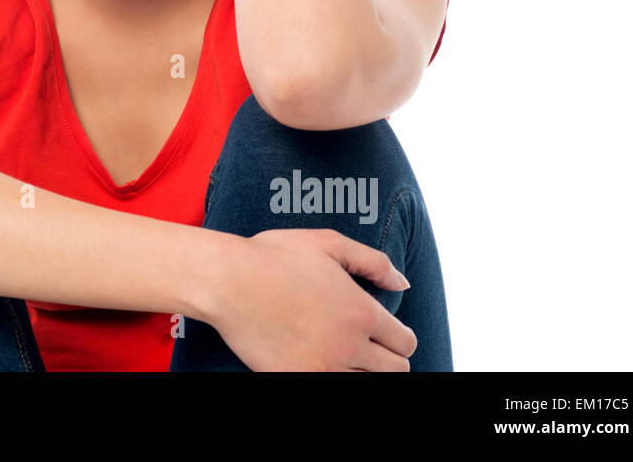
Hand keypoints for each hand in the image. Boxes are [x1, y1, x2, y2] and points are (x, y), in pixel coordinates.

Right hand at [206, 228, 416, 370]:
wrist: (227, 282)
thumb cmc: (274, 257)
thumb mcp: (328, 244)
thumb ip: (373, 262)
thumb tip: (402, 283)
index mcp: (361, 313)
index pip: (405, 343)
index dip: (399, 337)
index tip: (385, 332)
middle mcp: (349, 346)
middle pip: (396, 370)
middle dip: (387, 357)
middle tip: (367, 345)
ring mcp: (322, 368)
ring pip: (366, 383)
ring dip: (361, 370)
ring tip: (342, 352)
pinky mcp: (295, 379)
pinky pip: (330, 388)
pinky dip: (329, 375)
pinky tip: (318, 360)